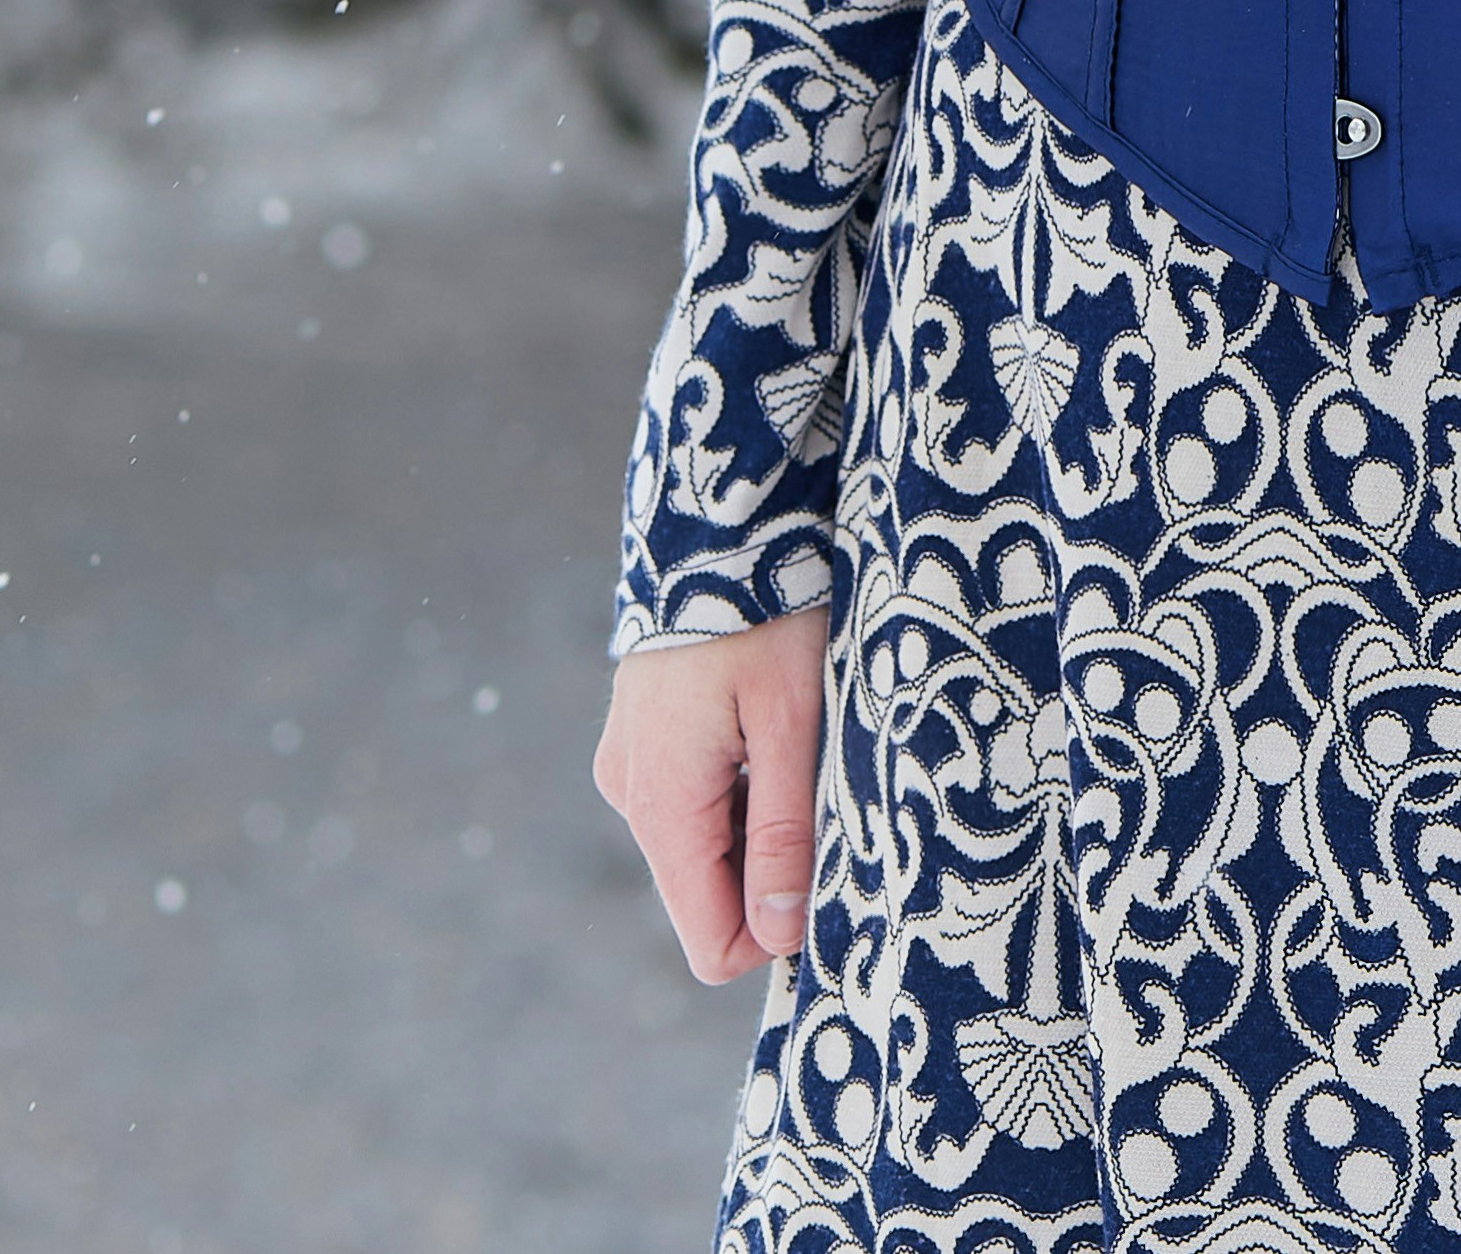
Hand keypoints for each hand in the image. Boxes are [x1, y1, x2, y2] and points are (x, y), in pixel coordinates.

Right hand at [594, 606, 829, 981]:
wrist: (715, 517)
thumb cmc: (765, 612)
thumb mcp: (793, 722)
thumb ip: (784, 834)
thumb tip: (781, 936)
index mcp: (664, 806)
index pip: (710, 942)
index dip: (774, 932)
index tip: (829, 872)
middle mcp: (632, 795)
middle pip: (710, 893)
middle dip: (773, 866)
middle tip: (824, 786)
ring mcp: (632, 762)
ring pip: (705, 843)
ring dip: (758, 819)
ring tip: (799, 739)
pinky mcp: (643, 734)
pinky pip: (693, 796)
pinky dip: (737, 782)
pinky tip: (768, 720)